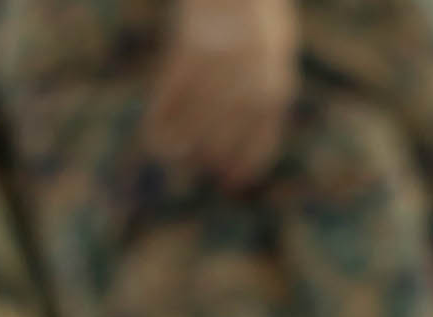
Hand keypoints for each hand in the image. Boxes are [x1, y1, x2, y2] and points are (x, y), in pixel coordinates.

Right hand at [136, 0, 298, 187]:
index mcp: (274, 88)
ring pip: (192, 134)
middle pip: (221, 146)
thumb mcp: (276, 50)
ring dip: (183, 153)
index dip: (242, 170)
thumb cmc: (260, 12)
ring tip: (179, 158)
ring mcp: (216, 76)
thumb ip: (265, 89)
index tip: (229, 183)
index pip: (258, 146)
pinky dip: (158, 130)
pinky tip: (156, 138)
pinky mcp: (186, 62)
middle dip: (211, 162)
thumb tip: (246, 133)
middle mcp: (247, 88)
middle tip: (201, 166)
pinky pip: (166, 110)